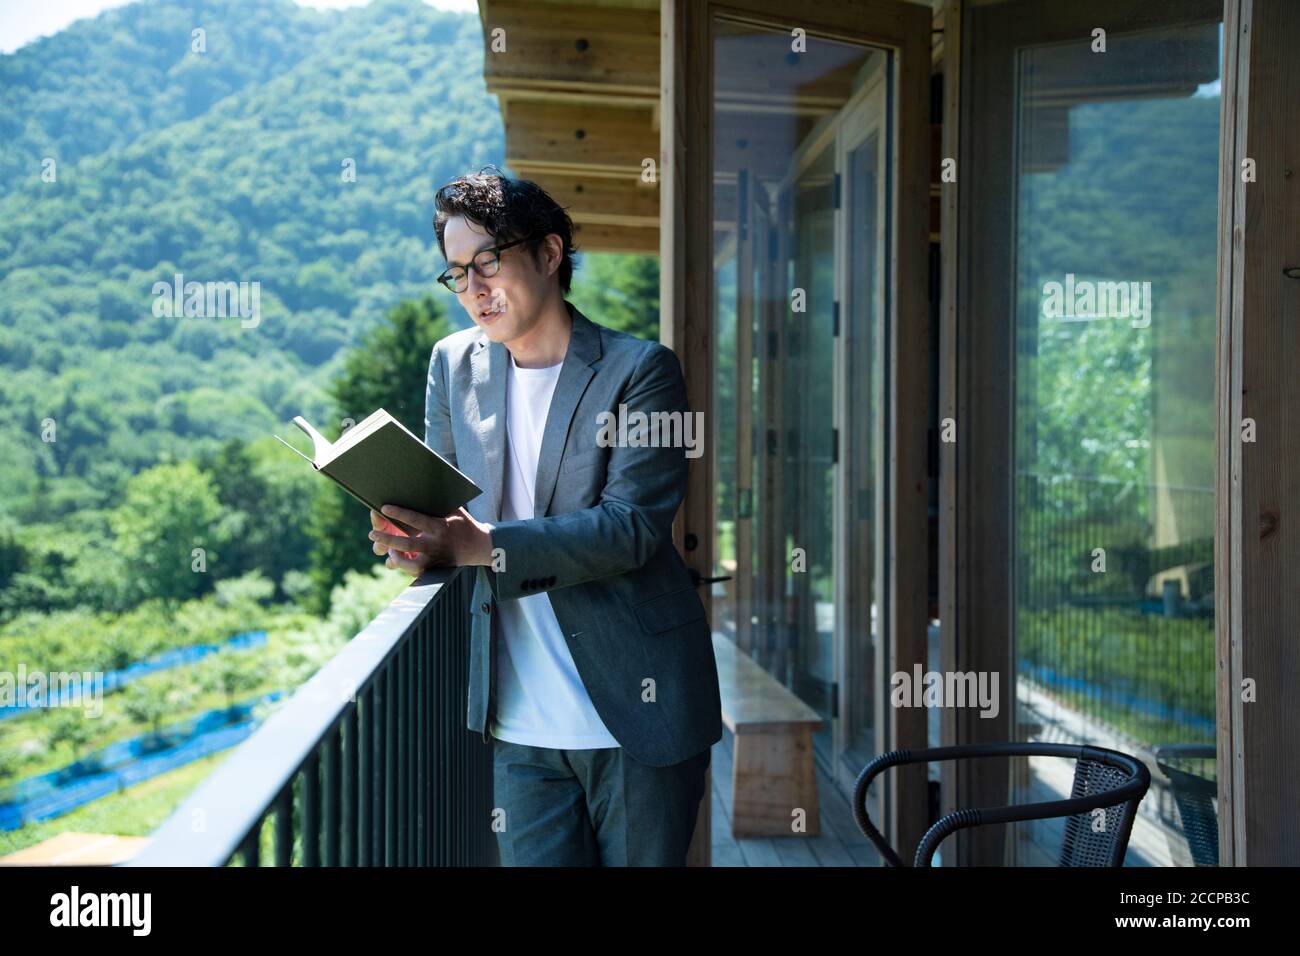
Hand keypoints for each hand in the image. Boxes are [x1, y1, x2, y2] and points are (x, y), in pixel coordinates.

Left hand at [368, 505, 494, 576]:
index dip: (399, 513)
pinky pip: (415, 571)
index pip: (416, 519)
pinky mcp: (434, 568)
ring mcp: (435, 558)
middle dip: (388, 540)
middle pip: (408, 544)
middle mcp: (436, 544)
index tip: (384, 507)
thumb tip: (426, 480)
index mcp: (441, 526)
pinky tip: (394, 559)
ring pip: (411, 563)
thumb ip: (439, 500)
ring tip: (385, 550)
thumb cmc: (463, 523)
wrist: (479, 547)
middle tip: (371, 534)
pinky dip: (403, 567)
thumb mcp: (455, 509)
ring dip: (395, 557)